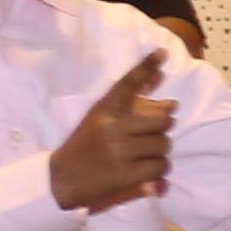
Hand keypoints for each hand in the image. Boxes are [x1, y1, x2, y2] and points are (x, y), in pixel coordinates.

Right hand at [49, 52, 175, 211]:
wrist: (61, 178)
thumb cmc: (85, 145)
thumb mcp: (101, 120)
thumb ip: (134, 107)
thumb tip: (169, 97)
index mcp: (104, 110)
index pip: (127, 84)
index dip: (145, 67)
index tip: (161, 52)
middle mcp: (112, 127)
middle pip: (162, 121)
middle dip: (160, 130)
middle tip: (146, 136)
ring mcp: (119, 151)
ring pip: (163, 145)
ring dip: (158, 152)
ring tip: (141, 156)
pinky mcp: (126, 175)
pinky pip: (160, 166)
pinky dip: (157, 169)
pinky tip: (143, 170)